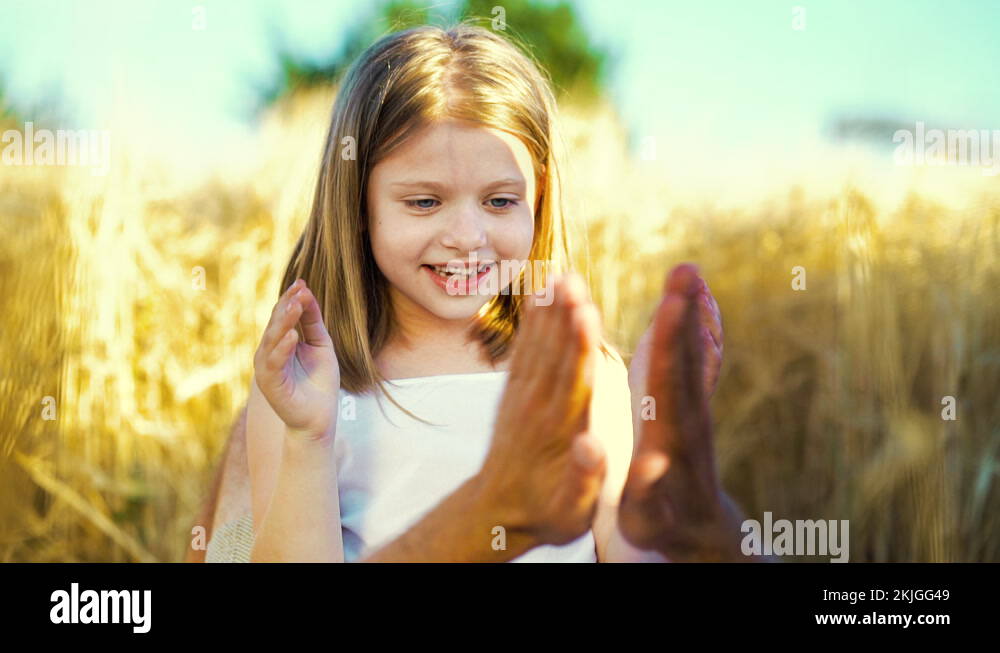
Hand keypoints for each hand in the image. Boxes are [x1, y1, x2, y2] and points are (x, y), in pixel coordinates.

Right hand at [252, 278, 339, 441]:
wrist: (320, 418)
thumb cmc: (319, 383)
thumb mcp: (320, 345)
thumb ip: (313, 322)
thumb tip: (307, 293)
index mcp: (280, 342)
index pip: (282, 315)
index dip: (291, 299)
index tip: (302, 282)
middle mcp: (269, 352)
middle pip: (276, 323)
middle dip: (287, 305)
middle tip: (299, 290)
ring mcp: (268, 368)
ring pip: (273, 340)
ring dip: (284, 321)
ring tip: (295, 306)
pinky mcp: (271, 384)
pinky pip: (275, 363)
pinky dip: (283, 348)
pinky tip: (292, 335)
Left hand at [478, 273, 606, 547]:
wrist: (495, 514)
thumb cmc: (546, 514)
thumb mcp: (570, 512)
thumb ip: (583, 479)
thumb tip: (592, 445)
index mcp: (560, 433)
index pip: (573, 382)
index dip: (580, 346)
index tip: (585, 314)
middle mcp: (539, 408)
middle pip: (555, 355)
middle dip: (564, 316)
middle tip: (572, 278)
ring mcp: (523, 398)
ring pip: (538, 347)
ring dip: (548, 311)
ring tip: (558, 275)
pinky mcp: (515, 393)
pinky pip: (524, 352)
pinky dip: (532, 323)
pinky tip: (539, 295)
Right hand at [618, 264, 744, 561]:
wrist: (698, 534)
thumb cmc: (662, 529)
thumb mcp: (647, 521)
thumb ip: (646, 495)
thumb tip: (650, 466)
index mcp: (670, 440)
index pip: (669, 383)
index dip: (670, 344)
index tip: (673, 304)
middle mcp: (689, 418)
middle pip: (686, 359)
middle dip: (684, 314)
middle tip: (684, 270)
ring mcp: (695, 410)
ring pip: (693, 353)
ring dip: (690, 312)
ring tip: (687, 272)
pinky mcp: (694, 406)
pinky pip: (693, 358)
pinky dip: (693, 327)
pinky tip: (691, 299)